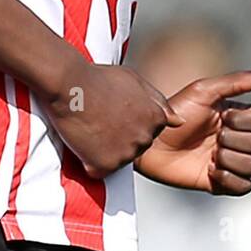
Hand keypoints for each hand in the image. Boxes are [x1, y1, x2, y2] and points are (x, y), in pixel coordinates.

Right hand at [45, 59, 181, 178]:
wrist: (71, 86)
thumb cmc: (99, 79)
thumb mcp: (136, 82)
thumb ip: (159, 102)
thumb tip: (179, 122)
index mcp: (156, 119)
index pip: (148, 134)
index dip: (127, 125)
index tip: (114, 114)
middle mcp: (146, 138)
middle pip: (133, 149)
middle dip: (118, 140)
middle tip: (99, 121)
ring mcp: (127, 153)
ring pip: (116, 161)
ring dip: (103, 151)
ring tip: (91, 128)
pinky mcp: (107, 165)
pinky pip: (97, 171)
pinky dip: (88, 161)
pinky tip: (83, 140)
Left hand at [136, 67, 250, 193]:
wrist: (150, 144)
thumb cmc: (175, 113)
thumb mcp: (204, 92)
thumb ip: (238, 81)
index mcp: (238, 118)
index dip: (246, 122)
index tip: (222, 118)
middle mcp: (237, 140)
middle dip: (236, 140)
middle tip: (213, 137)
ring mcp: (230, 162)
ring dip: (233, 160)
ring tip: (211, 156)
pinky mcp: (221, 183)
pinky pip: (245, 187)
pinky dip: (231, 179)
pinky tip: (211, 170)